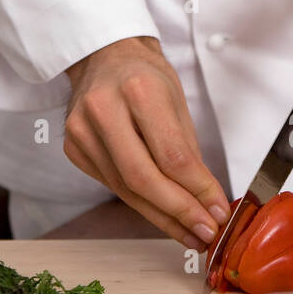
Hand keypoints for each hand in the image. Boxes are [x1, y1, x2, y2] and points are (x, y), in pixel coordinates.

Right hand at [63, 36, 229, 248]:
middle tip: (206, 233)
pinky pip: (113, 187)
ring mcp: (82, 131)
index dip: (198, 191)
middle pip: (143, 178)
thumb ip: (190, 153)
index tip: (219, 212)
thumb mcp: (178, 103)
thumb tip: (209, 202)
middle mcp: (103, 109)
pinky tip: (165, 217)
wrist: (105, 59)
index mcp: (138, 90)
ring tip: (191, 234)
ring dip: (163, 218)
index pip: (172, 155)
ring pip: (127, 190)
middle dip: (179, 212)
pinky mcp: (73, 150)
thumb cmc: (146, 78)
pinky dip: (142, 205)